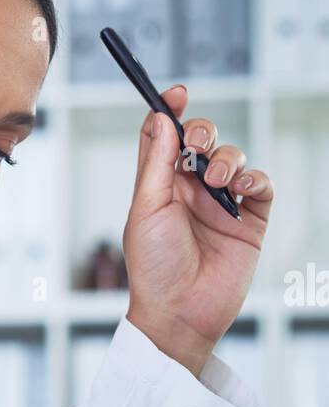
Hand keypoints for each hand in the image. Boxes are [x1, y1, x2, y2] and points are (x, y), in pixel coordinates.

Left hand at [123, 85, 273, 377]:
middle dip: (203, 130)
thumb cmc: (154, 266)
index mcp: (161, 186)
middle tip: (198, 140)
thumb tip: (161, 118)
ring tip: (215, 181)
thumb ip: (157, 162)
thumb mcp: (146, 208)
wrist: (180, 312)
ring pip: (232, 157)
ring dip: (226, 158)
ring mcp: (222, 204)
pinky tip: (239, 188)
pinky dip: (253, 178)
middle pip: (202, 140)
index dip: (171, 112)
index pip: (167, 139)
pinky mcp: (249, 220)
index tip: (177, 94)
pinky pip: (259, 184)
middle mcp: (191, 191)